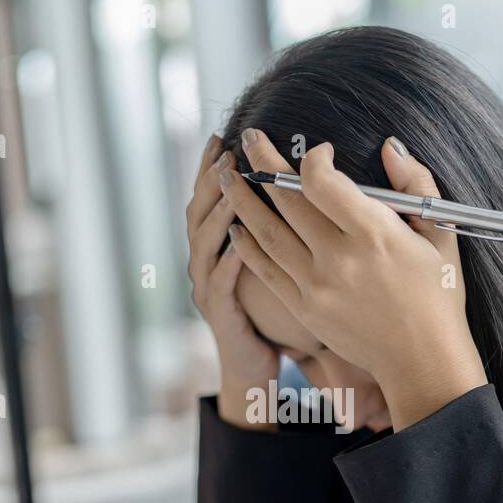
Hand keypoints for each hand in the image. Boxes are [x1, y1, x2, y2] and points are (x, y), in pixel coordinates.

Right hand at [186, 134, 278, 429]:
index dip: (213, 167)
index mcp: (218, 245)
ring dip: (217, 213)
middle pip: (199, 211)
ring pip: (204, 243)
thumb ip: (280, 225)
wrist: (256, 365)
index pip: (212, 197)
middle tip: (226, 154)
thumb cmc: (271, 310)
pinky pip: (220, 283)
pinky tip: (240, 243)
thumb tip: (304, 186)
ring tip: (231, 189)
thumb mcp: (275, 261)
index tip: (224, 137)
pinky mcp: (219, 313)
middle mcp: (205, 262)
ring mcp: (207, 287)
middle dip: (210, 180)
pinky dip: (229, 261)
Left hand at [219, 129, 486, 429]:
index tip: (319, 151)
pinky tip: (236, 225)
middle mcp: (339, 258)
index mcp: (373, 234)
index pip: (322, 182)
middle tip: (250, 137)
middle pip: (287, 200)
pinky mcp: (304, 308)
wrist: (422, 359)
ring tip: (227, 174)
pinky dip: (247, 244)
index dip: (313, 158)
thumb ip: (414, 184)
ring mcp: (316, 285)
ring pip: (266, 232)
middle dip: (263, 162)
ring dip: (242, 199)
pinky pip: (265, 270)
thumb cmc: (437, 294)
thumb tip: (390, 145)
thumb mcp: (440, 233)